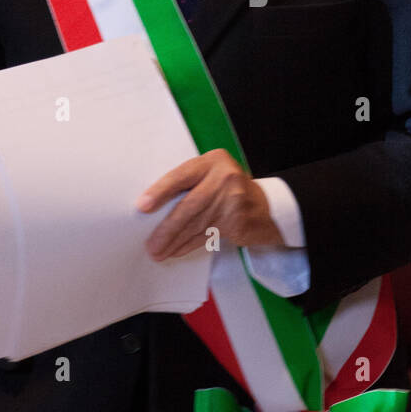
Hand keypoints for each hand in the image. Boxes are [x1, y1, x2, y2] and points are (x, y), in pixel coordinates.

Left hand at [137, 148, 284, 258]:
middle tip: (151, 243)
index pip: (182, 175)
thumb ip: (190, 184)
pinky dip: (188, 245)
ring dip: (174, 240)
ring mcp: (233, 199)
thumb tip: (152, 207)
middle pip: (189, 205)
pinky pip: (206, 235)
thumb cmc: (229, 190)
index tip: (143, 206)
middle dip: (167, 227)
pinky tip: (176, 250)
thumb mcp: (212, 176)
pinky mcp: (238, 221)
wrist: (267, 208)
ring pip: (196, 223)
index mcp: (214, 160)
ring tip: (158, 251)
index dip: (161, 191)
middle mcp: (225, 177)